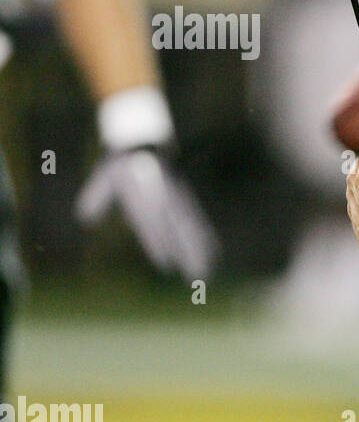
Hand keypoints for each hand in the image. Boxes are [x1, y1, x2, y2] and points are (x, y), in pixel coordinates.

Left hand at [75, 146, 218, 280]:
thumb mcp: (105, 176)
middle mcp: (167, 200)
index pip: (154, 223)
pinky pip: (196, 224)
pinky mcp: (184, 204)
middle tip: (195, 276)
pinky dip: (204, 240)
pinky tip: (211, 254)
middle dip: (187, 254)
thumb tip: (85, 219)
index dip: (159, 243)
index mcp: (148, 194)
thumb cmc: (121, 165)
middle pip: (180, 230)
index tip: (165, 263)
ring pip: (192, 230)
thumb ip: (96, 195)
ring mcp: (178, 202)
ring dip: (200, 252)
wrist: (145, 145)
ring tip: (205, 273)